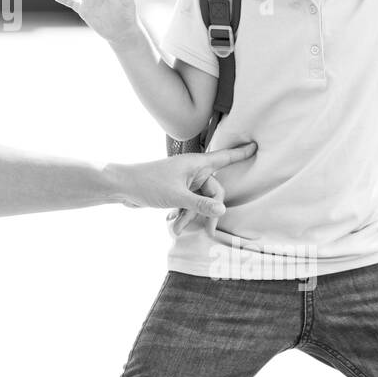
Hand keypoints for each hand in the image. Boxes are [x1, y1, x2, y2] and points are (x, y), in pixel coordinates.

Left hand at [115, 141, 257, 216]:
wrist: (122, 186)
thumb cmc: (148, 183)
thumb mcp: (176, 197)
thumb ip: (200, 204)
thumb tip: (223, 209)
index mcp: (196, 164)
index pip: (224, 157)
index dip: (240, 154)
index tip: (255, 146)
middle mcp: (192, 171)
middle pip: (214, 192)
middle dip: (208, 211)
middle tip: (207, 230)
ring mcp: (184, 181)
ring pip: (200, 201)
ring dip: (191, 216)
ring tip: (177, 229)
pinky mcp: (176, 191)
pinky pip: (189, 205)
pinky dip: (183, 215)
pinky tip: (173, 225)